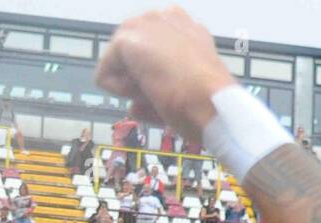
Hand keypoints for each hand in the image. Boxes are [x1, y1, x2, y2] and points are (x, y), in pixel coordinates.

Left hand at [94, 7, 235, 143]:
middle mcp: (164, 18)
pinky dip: (122, 93)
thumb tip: (134, 107)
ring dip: (133, 86)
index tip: (178, 90)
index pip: (151, 53)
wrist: (215, 106)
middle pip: (129, 56)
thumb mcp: (189, 88)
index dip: (157, 79)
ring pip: (117, 64)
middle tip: (168, 93)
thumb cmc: (212, 103)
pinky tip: (150, 92)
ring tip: (161, 92)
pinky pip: (105, 76)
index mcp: (184, 26)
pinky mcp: (127, 40)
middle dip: (140, 80)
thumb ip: (161, 87)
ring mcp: (145, 25)